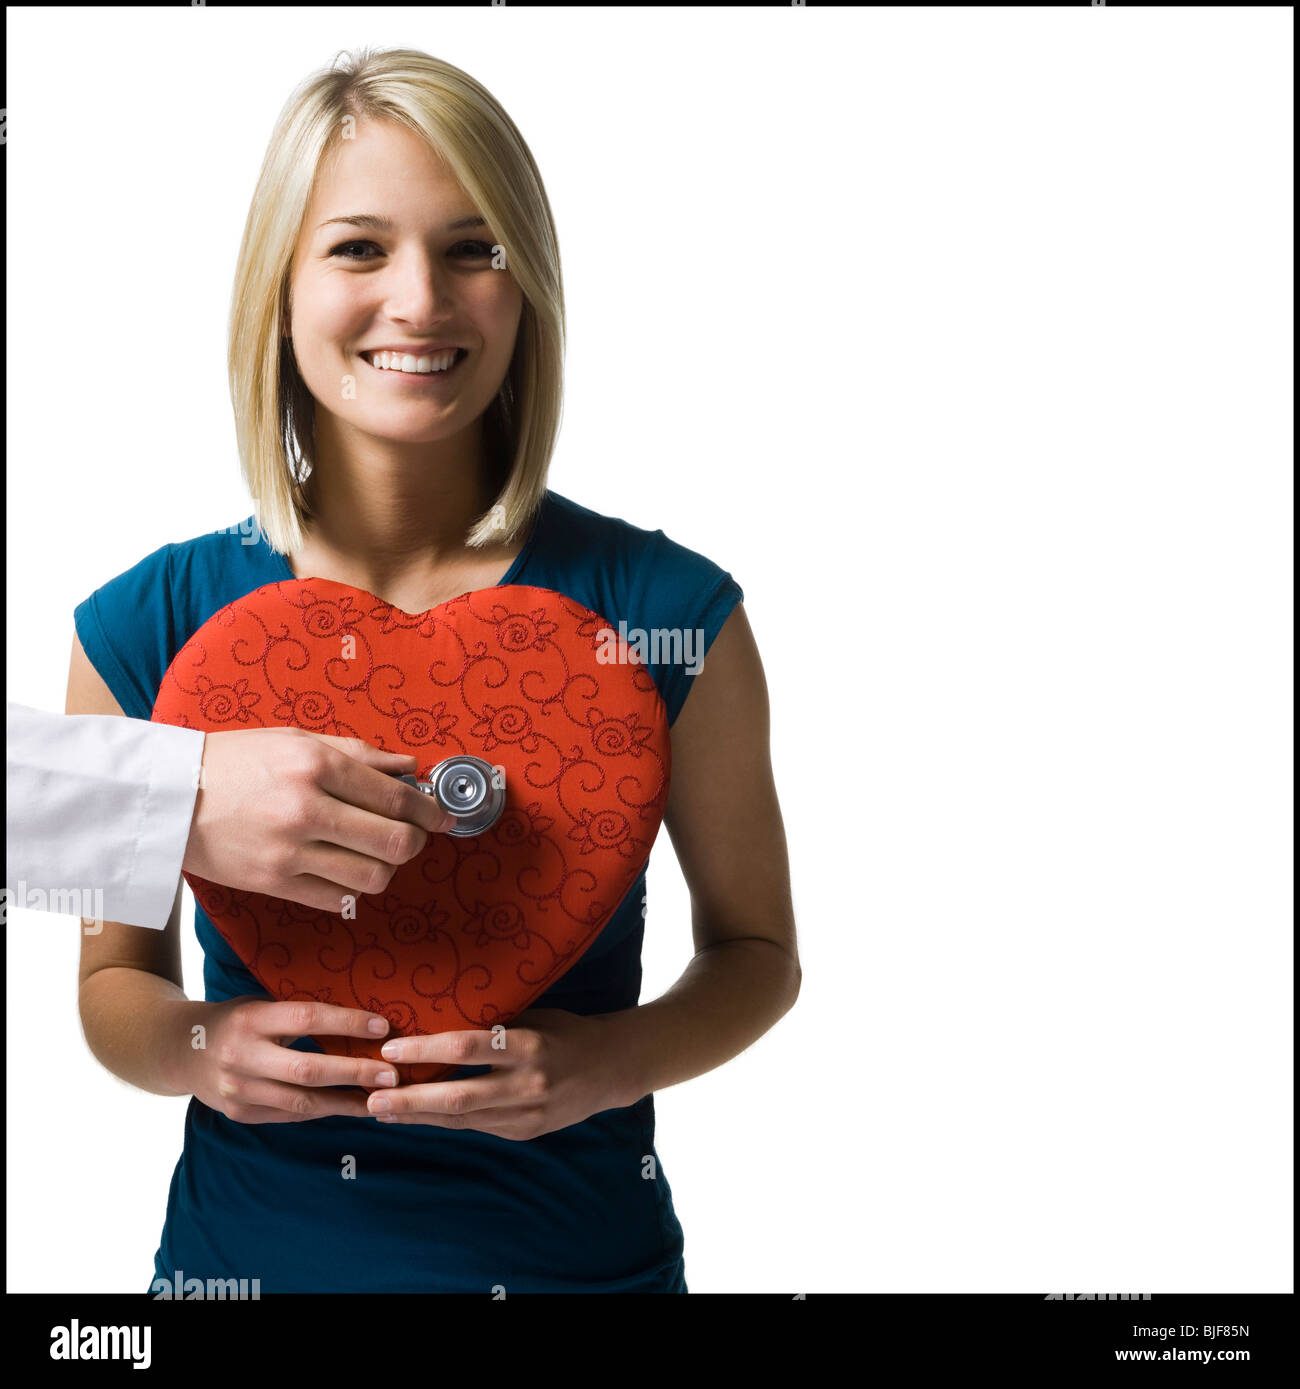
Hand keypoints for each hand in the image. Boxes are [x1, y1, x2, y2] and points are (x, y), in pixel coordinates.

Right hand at [170, 996, 401, 1123]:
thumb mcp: (261, 1003)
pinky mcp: (240, 1115)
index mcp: (250, 1019)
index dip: (346, 1023)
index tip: (382, 1028)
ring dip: (346, 1103)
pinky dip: (323, 1112)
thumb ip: (298, 1013)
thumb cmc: (236, 1019)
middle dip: (354, 1072)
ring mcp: (238, 1091)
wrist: (180, 1051)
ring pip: (301, 1103)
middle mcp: (241, 1057)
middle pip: (307, 1069)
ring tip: (381, 1099)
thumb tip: (360, 1019)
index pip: (306, 1019)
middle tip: (392, 1074)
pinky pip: (290, 1116)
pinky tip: (350, 1107)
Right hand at [183, 728, 455, 911]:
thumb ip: (359, 754)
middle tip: (414, 836)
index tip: (441, 815)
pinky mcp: (273, 884)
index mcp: (316, 767)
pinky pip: (338, 899)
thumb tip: (411, 768)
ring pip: (372, 878)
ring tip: (374, 852)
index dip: (431, 812)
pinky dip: (351, 887)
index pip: (397, 800)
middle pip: (395, 844)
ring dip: (386, 868)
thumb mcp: (296, 740)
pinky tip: (343, 867)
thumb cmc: (235, 761)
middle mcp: (305, 810)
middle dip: (417, 842)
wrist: (167, 796)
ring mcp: (288, 853)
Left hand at [365, 1008, 636, 1139]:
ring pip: (462, 1119)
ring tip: (379, 1111)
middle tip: (371, 1098)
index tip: (390, 1049)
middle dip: (410, 1100)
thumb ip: (494, 1024)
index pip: (468, 1048)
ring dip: (418, 1117)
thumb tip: (435, 1017)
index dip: (427, 1050)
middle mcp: (527, 1084)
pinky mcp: (525, 1133)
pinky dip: (444, 1122)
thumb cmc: (565, 1031)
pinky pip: (476, 1127)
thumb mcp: (533, 1016)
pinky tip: (415, 1118)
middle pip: (458, 1095)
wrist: (611, 1068)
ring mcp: (527, 1114)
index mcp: (528, 1046)